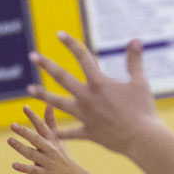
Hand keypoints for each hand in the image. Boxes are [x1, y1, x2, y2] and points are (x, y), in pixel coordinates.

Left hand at [9, 106, 89, 173]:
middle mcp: (50, 149)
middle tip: (13, 125)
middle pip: (36, 139)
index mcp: (52, 139)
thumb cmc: (62, 156)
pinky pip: (33, 170)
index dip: (33, 116)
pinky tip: (14, 165)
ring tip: (9, 140)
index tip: (25, 107)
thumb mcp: (58, 139)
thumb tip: (48, 104)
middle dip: (24, 132)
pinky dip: (23, 168)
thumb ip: (51, 122)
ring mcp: (47, 162)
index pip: (42, 126)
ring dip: (20, 147)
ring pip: (32, 154)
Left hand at [26, 33, 159, 156]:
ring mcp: (85, 116)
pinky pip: (70, 133)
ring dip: (43, 95)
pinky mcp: (87, 132)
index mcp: (99, 83)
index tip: (59, 34)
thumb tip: (136, 40)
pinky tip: (50, 132)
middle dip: (46, 65)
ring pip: (58, 103)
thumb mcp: (140, 82)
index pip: (82, 57)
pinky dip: (59, 133)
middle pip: (62, 77)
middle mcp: (87, 97)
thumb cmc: (144, 110)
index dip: (71, 44)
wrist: (142, 139)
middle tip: (32, 56)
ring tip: (29, 90)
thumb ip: (134, 61)